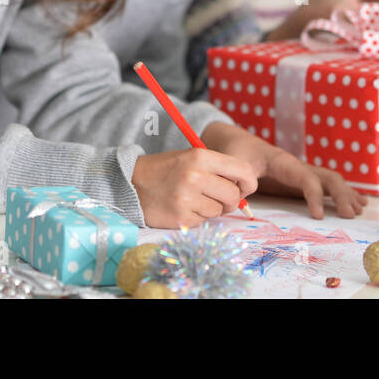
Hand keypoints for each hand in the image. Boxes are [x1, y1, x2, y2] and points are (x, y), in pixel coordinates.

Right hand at [131, 146, 258, 228]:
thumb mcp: (190, 158)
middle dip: (229, 199)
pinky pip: (204, 222)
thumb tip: (247, 187)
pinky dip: (197, 217)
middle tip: (216, 195)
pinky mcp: (181, 218)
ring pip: (219, 211)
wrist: (130, 183)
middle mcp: (195, 176)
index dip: (248, 182)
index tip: (245, 187)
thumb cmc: (166, 170)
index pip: (242, 170)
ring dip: (211, 208)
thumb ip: (218, 169)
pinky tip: (183, 207)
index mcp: (200, 156)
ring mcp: (187, 199)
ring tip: (193, 199)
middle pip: (233, 195)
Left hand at [202, 123, 364, 218]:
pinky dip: (346, 194)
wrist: (241, 144)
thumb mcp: (233, 162)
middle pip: (327, 177)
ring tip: (359, 211)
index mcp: (283, 163)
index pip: (305, 178)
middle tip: (350, 215)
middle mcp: (299, 167)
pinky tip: (360, 203)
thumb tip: (248, 192)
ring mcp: (303, 173)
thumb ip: (238, 177)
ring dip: (347, 195)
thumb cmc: (238, 153)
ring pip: (332, 181)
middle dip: (341, 194)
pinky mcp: (303, 181)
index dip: (314, 195)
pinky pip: (328, 186)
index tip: (318, 216)